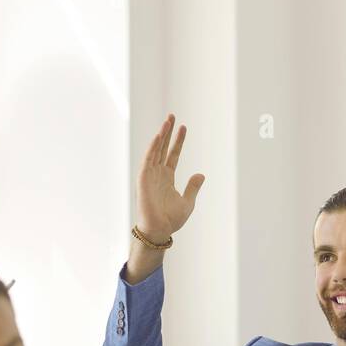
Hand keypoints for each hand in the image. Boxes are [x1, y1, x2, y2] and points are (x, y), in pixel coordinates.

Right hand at [136, 113, 204, 242]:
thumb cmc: (171, 219)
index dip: (178, 141)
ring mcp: (150, 175)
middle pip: (163, 148)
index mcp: (167, 178)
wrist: (160, 230)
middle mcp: (158, 173)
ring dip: (161, 135)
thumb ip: (193, 187)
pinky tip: (159, 136)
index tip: (184, 128)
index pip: (173, 154)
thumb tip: (201, 174)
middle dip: (168, 132)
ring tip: (168, 120)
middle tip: (172, 115)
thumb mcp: (188, 202)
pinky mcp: (144, 179)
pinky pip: (148, 160)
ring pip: (155, 150)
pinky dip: (152, 147)